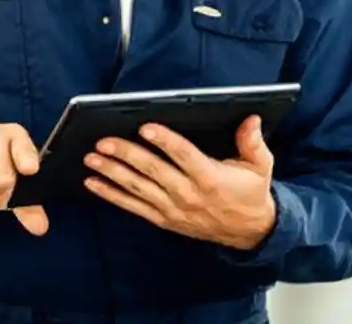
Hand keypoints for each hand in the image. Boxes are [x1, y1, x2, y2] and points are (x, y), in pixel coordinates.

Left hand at [83, 115, 276, 250]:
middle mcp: (188, 194)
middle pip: (152, 171)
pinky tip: (93, 183)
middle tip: (103, 140)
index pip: (183, 155)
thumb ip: (253, 142)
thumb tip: (251, 118)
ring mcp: (173, 209)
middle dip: (126, 154)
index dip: (164, 140)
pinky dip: (111, 195)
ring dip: (112, 172)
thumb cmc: (251, 192)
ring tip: (91, 158)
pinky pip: (133, 206)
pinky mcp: (163, 219)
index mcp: (210, 178)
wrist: (249, 232)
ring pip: (137, 188)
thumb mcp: (260, 166)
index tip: (145, 127)